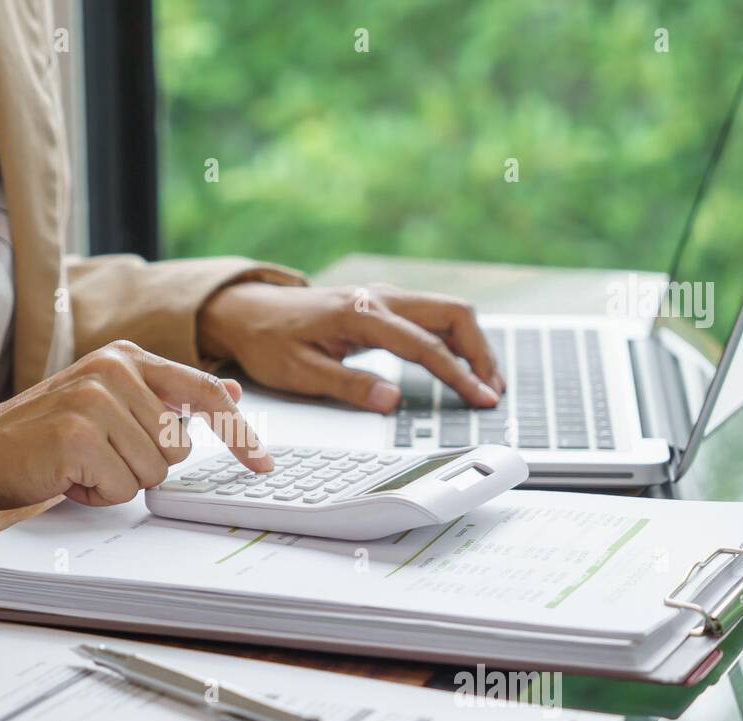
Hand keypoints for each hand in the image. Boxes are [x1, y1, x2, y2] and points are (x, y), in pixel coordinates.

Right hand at [0, 340, 271, 508]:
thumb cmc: (46, 432)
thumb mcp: (113, 401)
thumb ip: (169, 395)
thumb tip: (232, 390)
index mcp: (128, 356)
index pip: (205, 391)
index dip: (239, 432)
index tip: (263, 463)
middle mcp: (114, 369)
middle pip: (179, 446)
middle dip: (144, 465)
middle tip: (101, 455)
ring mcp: (94, 399)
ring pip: (154, 470)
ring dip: (119, 480)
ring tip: (81, 463)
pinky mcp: (76, 434)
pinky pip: (121, 486)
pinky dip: (96, 493)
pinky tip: (67, 475)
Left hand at [198, 282, 504, 411]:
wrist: (248, 311)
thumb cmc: (270, 341)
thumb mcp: (300, 371)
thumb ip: (348, 385)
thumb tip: (392, 401)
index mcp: (360, 314)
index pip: (425, 345)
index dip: (458, 375)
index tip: (481, 399)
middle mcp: (379, 297)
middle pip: (453, 313)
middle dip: (481, 352)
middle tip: (493, 391)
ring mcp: (384, 297)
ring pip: (447, 311)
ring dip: (472, 344)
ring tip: (486, 382)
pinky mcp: (384, 303)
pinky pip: (432, 315)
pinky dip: (455, 338)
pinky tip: (461, 364)